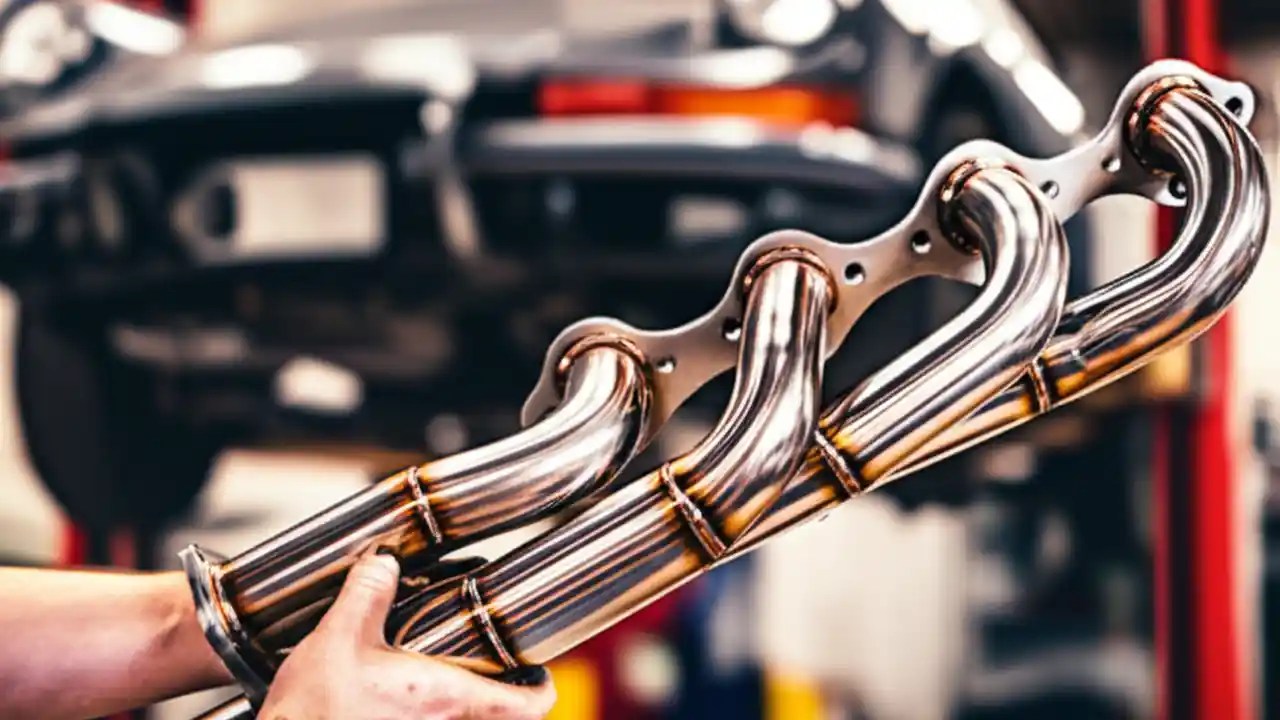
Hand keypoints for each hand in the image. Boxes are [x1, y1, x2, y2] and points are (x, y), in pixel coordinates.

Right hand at [259, 553, 555, 719]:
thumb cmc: (311, 713)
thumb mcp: (339, 638)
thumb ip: (368, 593)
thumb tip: (383, 561)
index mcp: (447, 697)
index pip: (530, 704)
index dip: (542, 686)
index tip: (539, 670)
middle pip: (503, 717)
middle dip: (502, 692)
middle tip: (495, 667)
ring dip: (466, 705)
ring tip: (447, 678)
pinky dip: (435, 715)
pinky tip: (406, 703)